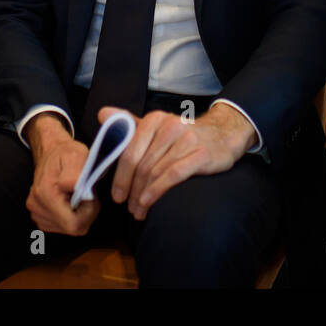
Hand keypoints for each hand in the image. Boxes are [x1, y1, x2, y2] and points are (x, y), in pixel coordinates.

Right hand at [24, 114, 98, 235]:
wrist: (51, 151)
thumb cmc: (66, 153)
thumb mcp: (76, 156)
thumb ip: (77, 175)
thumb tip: (80, 192)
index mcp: (45, 194)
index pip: (74, 224)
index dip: (89, 212)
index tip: (90, 194)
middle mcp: (37, 207)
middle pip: (72, 229)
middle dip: (85, 214)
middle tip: (86, 194)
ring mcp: (36, 213)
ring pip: (68, 229)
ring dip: (78, 215)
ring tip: (78, 195)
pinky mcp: (39, 216)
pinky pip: (61, 226)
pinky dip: (70, 216)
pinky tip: (70, 201)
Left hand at [107, 104, 253, 221]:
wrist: (223, 134)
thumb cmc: (184, 136)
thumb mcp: (157, 127)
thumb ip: (129, 124)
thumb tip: (102, 113)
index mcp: (154, 119)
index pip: (129, 150)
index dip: (119, 175)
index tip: (116, 196)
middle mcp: (169, 126)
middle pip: (141, 164)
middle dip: (130, 189)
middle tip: (127, 207)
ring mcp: (186, 139)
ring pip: (155, 171)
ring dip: (143, 196)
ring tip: (139, 211)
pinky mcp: (201, 153)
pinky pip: (173, 174)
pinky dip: (157, 190)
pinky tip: (149, 202)